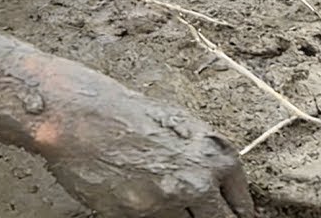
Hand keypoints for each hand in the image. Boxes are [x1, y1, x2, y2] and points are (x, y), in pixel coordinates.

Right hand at [40, 89, 252, 216]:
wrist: (79, 116)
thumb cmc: (128, 113)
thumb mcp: (181, 126)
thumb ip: (206, 160)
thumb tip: (219, 191)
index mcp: (217, 158)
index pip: (240, 207)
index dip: (233, 213)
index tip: (228, 216)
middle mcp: (198, 184)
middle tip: (195, 212)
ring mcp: (166, 204)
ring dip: (174, 214)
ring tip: (156, 192)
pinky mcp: (136, 217)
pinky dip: (147, 214)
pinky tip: (135, 196)